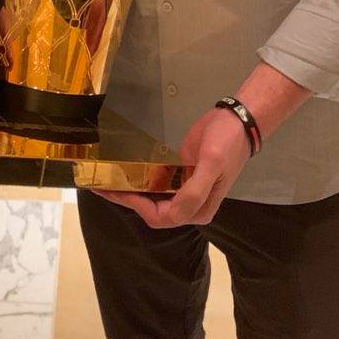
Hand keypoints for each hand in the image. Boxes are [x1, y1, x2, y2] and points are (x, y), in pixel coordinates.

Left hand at [95, 107, 250, 227]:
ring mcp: (184, 190)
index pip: (160, 216)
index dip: (137, 206)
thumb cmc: (226, 143)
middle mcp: (189, 205)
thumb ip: (195, 190)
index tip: (116, 191)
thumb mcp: (212, 164)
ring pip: (152, 198)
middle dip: (127, 201)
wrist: (237, 121)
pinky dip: (140, 180)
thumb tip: (176, 212)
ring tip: (107, 180)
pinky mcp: (180, 175)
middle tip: (101, 185)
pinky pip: (157, 183)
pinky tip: (125, 171)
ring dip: (130, 192)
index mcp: (198, 209)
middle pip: (152, 210)